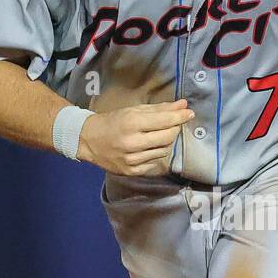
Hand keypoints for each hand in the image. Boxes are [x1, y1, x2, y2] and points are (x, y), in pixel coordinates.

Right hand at [77, 99, 193, 175]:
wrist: (88, 140)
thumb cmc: (112, 121)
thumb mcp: (133, 111)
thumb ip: (159, 109)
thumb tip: (183, 105)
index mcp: (131, 124)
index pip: (164, 121)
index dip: (179, 116)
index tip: (189, 113)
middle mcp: (132, 143)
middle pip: (168, 137)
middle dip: (174, 129)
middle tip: (172, 124)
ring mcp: (132, 160)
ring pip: (164, 151)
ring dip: (166, 142)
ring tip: (157, 136)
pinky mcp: (132, 172)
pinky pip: (155, 162)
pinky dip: (156, 154)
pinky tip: (149, 148)